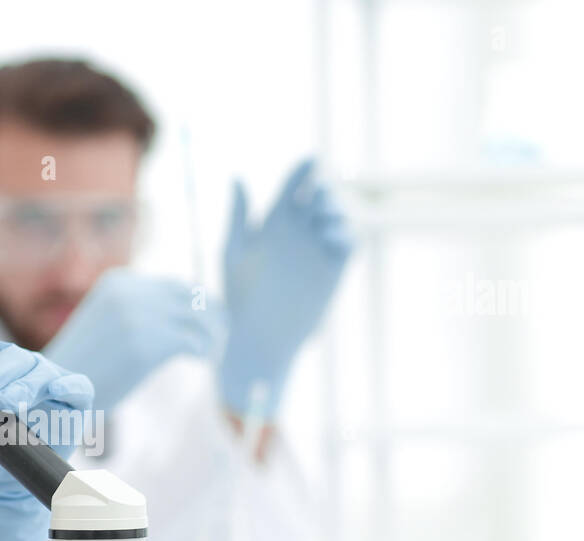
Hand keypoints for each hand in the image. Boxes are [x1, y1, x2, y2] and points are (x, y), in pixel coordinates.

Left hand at [0, 340, 92, 540]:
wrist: (2, 486)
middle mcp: (20, 368)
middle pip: (9, 358)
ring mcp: (48, 382)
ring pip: (39, 370)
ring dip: (23, 384)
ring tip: (7, 403)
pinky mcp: (73, 402)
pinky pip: (77, 387)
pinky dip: (68, 385)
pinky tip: (57, 390)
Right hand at [42, 269, 226, 414]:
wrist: (57, 389)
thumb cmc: (83, 365)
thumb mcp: (108, 322)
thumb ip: (138, 310)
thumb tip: (183, 314)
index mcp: (119, 283)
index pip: (174, 285)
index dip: (197, 304)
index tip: (206, 324)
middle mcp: (130, 293)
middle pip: (192, 297)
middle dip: (211, 317)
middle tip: (216, 340)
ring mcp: (139, 317)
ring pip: (198, 318)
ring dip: (212, 336)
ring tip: (212, 353)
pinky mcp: (148, 344)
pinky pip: (194, 342)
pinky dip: (205, 351)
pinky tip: (205, 361)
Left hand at [221, 158, 353, 416]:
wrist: (259, 336)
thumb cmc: (238, 297)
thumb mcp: (234, 252)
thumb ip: (238, 215)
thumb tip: (237, 177)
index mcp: (274, 222)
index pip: (294, 185)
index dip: (304, 169)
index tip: (311, 160)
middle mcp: (299, 232)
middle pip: (320, 196)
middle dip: (324, 190)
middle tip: (318, 196)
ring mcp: (317, 250)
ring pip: (337, 217)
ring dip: (336, 211)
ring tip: (324, 221)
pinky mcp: (334, 270)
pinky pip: (349, 244)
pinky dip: (347, 235)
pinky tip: (333, 239)